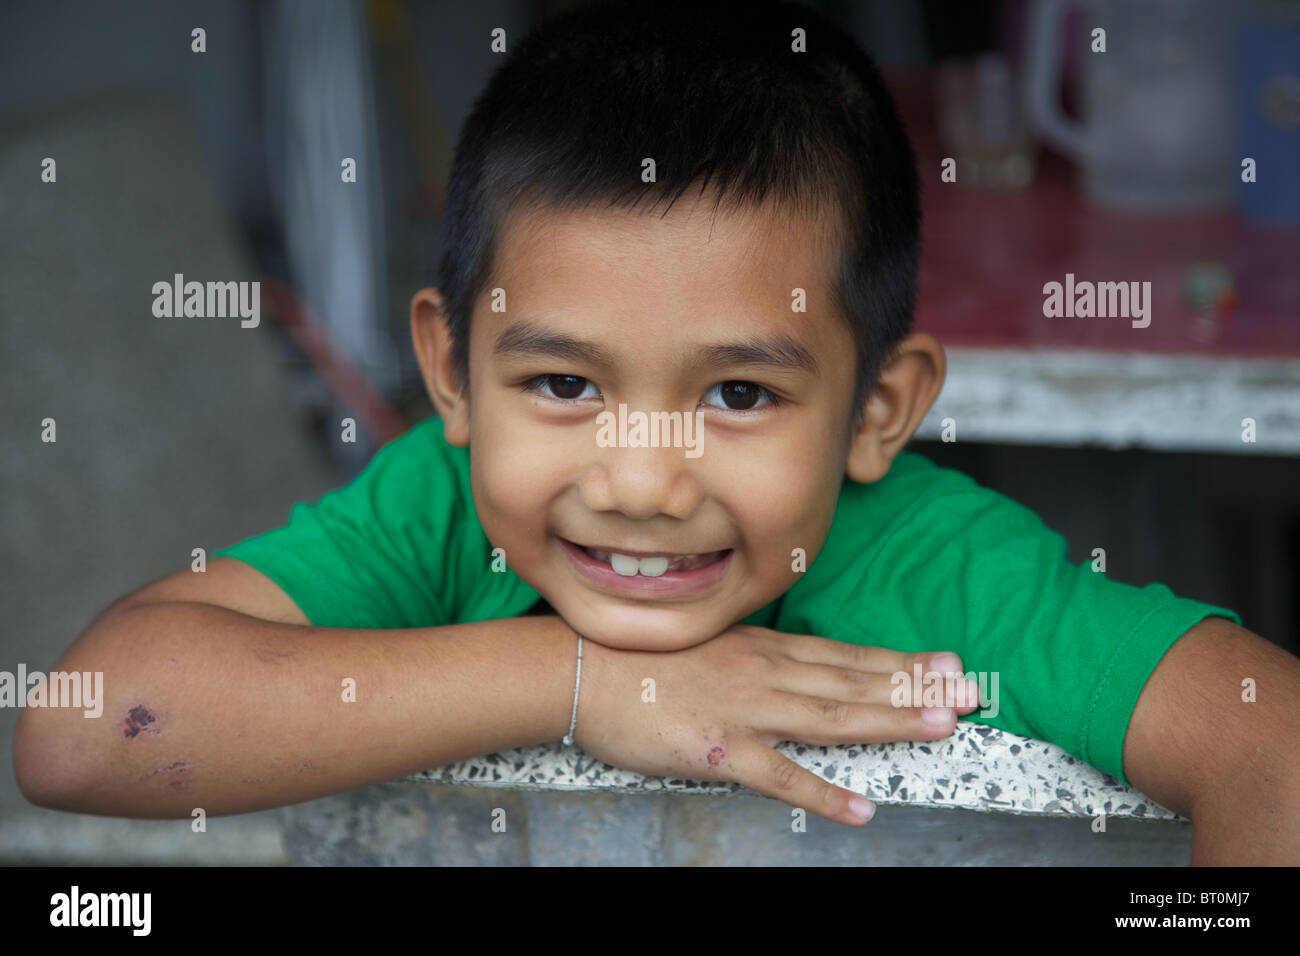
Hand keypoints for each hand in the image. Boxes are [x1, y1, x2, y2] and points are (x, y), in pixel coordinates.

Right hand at [573, 624, 980, 825]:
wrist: (576, 666)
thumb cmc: (635, 654)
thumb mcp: (703, 641)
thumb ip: (750, 656)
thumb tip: (788, 667)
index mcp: (760, 647)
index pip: (843, 654)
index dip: (898, 660)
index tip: (946, 661)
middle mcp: (763, 671)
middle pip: (852, 680)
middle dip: (915, 685)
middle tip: (972, 689)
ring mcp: (744, 708)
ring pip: (830, 716)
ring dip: (889, 719)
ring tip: (942, 726)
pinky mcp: (718, 748)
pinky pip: (779, 776)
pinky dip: (822, 793)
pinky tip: (859, 808)